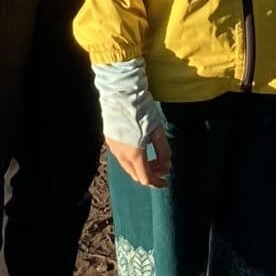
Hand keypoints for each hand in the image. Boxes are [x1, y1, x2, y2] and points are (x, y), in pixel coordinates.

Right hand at [94, 58, 170, 186]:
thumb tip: (166, 165)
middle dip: (150, 175)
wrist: (121, 93)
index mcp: (134, 154)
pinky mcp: (109, 140)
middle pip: (136, 175)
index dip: (157, 182)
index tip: (166, 182)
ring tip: (153, 159)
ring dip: (141, 167)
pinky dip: (132, 159)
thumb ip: (164, 152)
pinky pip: (122, 157)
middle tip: (162, 169)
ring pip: (128, 167)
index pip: (146, 178)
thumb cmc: (142, 110)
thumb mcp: (158, 132)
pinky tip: (140, 149)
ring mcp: (113, 148)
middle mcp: (121, 154)